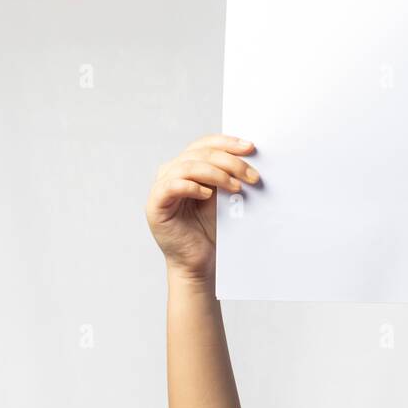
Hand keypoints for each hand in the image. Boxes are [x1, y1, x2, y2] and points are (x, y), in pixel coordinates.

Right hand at [145, 133, 259, 283]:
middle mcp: (172, 172)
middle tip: (251, 175)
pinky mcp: (156, 204)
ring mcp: (162, 187)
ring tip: (235, 187)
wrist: (199, 265)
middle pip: (199, 153)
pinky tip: (207, 194)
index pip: (205, 145)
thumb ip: (228, 178)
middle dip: (229, 162)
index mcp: (187, 167)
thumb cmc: (211, 233)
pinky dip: (191, 186)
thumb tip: (251, 160)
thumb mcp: (223, 200)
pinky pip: (171, 186)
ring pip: (188, 166)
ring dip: (215, 174)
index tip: (251, 148)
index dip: (227, 143)